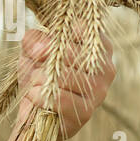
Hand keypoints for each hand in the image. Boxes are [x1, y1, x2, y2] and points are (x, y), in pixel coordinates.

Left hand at [16, 24, 115, 140]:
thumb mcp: (33, 50)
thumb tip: (40, 49)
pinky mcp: (87, 112)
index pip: (84, 29)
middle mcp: (106, 68)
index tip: (45, 45)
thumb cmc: (39, 74)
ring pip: (65, 76)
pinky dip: (39, 95)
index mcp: (98, 47)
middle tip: (36, 65)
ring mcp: (99, 91)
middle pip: (71, 52)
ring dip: (39, 77)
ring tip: (34, 81)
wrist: (33, 111)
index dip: (59, 34)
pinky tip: (34, 95)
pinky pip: (60, 98)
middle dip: (45, 58)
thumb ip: (34, 39)